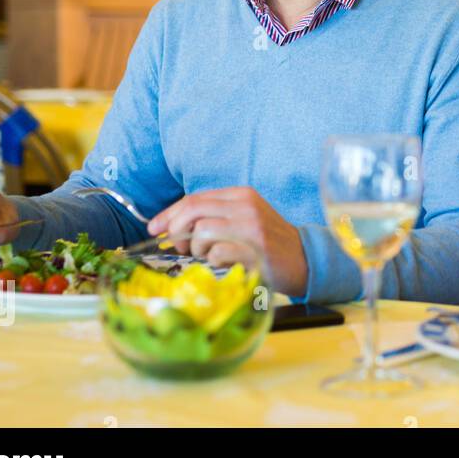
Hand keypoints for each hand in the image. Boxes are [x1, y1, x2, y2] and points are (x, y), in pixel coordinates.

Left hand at [147, 187, 308, 296]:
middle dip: (177, 231)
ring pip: (201, 232)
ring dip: (197, 249)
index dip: (168, 214)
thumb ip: (212, 217)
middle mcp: (245, 206)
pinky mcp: (255, 249)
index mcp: (241, 194)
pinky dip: (214, 260)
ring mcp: (251, 227)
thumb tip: (170, 229)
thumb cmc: (267, 242)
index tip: (154, 229)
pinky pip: (217, 253)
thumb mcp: (242, 219)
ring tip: (210, 256)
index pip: (193, 198)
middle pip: (192, 211)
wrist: (304, 259)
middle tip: (179, 248)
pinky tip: (225, 262)